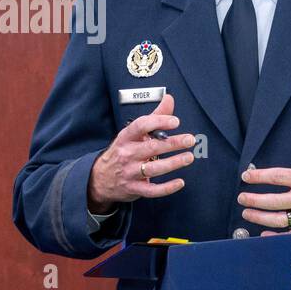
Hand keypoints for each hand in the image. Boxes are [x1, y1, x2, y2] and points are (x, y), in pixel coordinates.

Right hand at [87, 94, 195, 212]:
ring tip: (188, 157)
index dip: (159, 122)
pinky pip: (152, 190)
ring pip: (154, 168)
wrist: (100, 179)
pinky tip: (180, 182)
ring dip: (173, 163)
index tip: (175, 121)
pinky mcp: (135, 188)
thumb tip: (169, 99)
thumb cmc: (122, 152)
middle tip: (189, 140)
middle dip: (172, 143)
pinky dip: (167, 188)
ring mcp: (130, 172)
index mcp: (126, 137)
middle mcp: (127, 154)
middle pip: (151, 147)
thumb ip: (154, 116)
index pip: (141, 125)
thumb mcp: (133, 133)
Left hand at [237, 109, 290, 232]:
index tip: (246, 177)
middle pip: (274, 201)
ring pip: (280, 220)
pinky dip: (276, 237)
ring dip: (260, 218)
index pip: (279, 176)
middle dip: (254, 200)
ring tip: (247, 214)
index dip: (259, 176)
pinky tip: (263, 234)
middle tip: (242, 198)